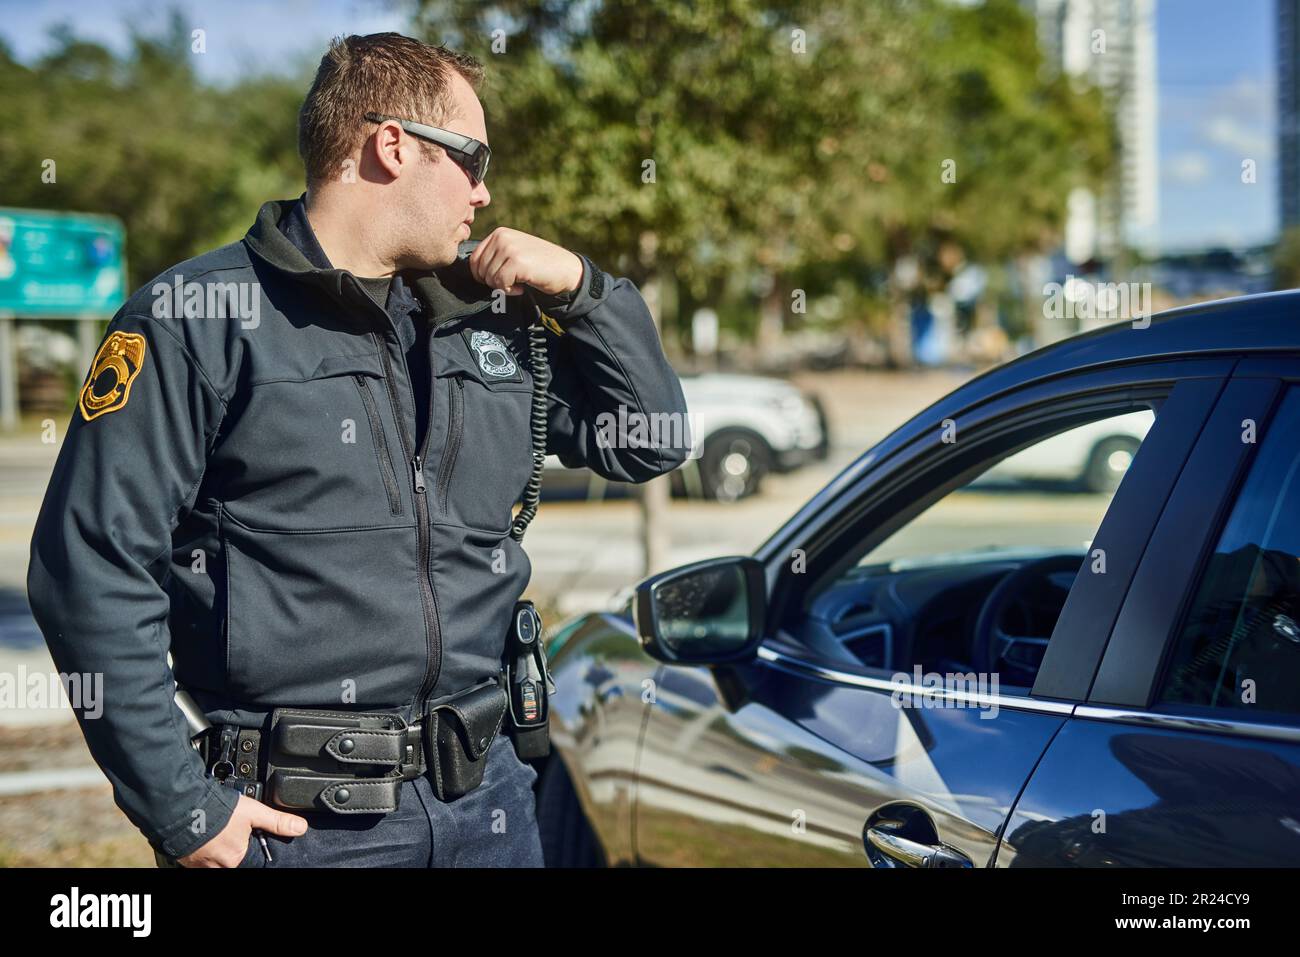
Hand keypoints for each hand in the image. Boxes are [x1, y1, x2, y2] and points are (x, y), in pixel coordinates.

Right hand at [177, 793, 307, 867]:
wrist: (180, 808)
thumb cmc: (217, 811)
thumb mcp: (254, 812)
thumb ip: (277, 822)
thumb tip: (300, 828)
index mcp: (236, 858)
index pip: (248, 856)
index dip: (247, 844)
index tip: (241, 835)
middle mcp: (217, 866)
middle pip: (230, 857)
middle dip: (230, 843)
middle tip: (227, 828)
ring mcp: (199, 864)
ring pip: (213, 857)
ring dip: (215, 844)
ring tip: (215, 828)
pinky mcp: (184, 858)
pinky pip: (197, 856)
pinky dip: (201, 846)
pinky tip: (202, 832)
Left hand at [468, 227, 582, 296]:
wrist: (566, 270)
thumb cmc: (539, 266)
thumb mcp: (514, 253)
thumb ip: (495, 256)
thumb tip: (474, 271)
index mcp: (499, 233)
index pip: (474, 259)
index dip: (483, 276)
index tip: (500, 280)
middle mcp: (502, 237)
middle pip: (480, 270)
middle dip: (493, 282)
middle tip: (512, 282)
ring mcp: (509, 248)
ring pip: (489, 278)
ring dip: (503, 287)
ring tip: (520, 282)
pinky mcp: (517, 261)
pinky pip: (500, 284)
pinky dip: (510, 291)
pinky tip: (522, 287)